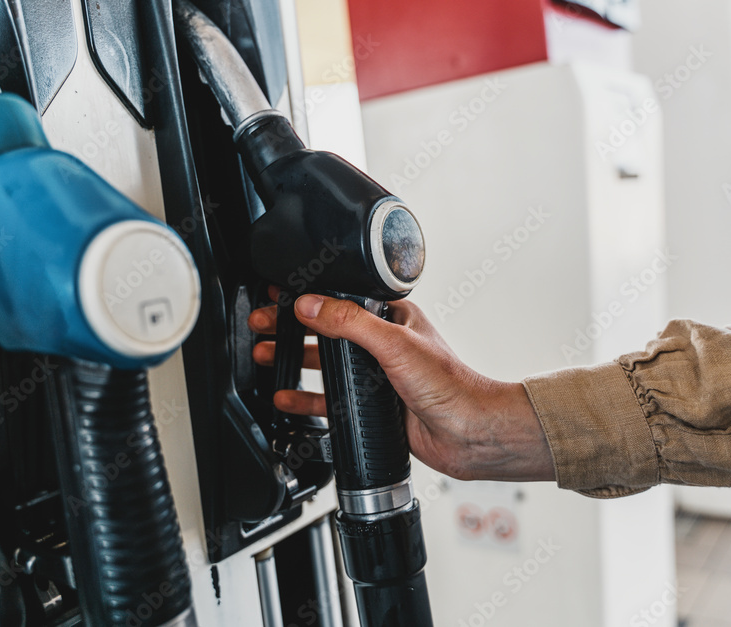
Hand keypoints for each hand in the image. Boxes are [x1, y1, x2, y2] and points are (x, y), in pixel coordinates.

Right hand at [248, 289, 554, 481]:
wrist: (470, 434)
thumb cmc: (452, 385)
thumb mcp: (395, 344)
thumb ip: (350, 322)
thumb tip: (311, 304)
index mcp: (393, 318)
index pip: (341, 300)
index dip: (307, 297)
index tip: (277, 296)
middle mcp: (383, 344)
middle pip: (325, 330)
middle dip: (290, 327)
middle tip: (260, 325)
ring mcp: (376, 376)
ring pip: (325, 364)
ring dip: (293, 359)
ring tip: (263, 355)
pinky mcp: (373, 406)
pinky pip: (331, 399)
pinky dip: (306, 397)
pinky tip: (287, 397)